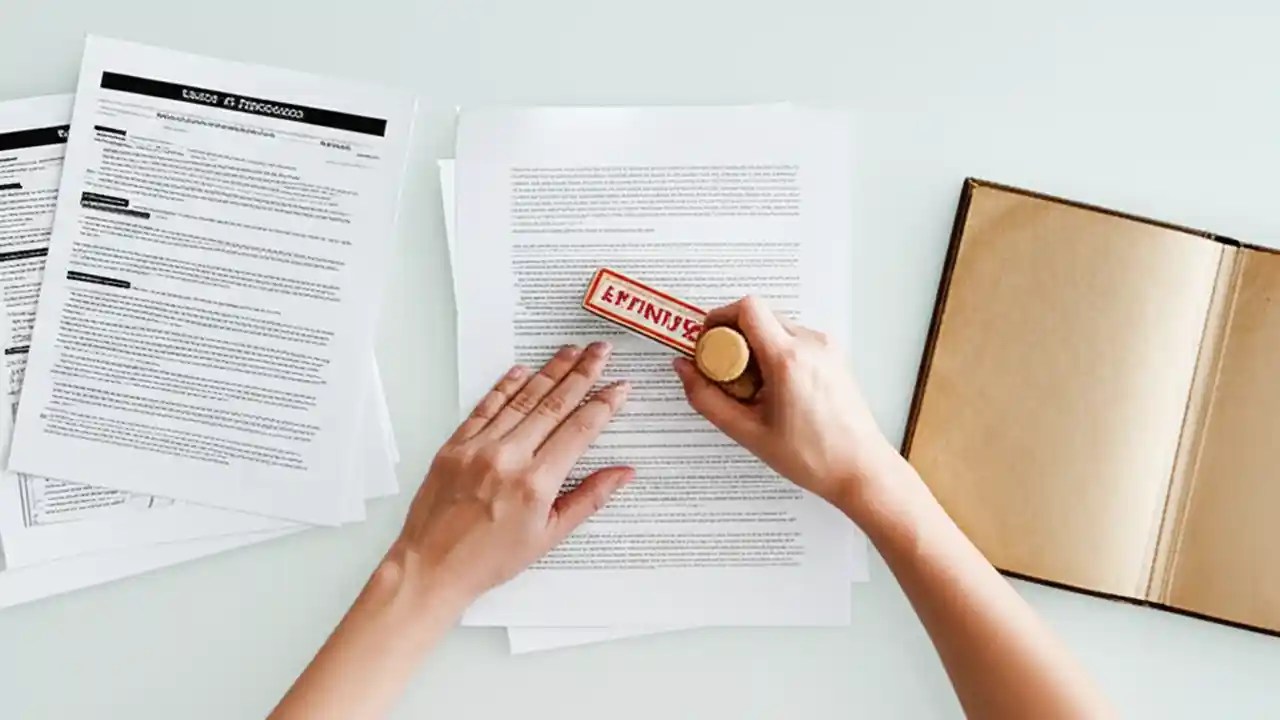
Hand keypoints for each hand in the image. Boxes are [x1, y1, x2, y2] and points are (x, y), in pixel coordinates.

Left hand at [395, 342, 631, 603]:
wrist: (432, 567)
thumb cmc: (490, 559)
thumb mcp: (549, 536)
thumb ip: (588, 498)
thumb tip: (623, 472)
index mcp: (536, 483)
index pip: (579, 431)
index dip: (604, 405)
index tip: (620, 387)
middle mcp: (508, 458)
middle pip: (554, 404)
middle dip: (582, 373)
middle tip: (601, 350)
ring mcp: (478, 448)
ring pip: (522, 399)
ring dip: (550, 371)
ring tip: (571, 351)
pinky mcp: (455, 445)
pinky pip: (485, 407)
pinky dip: (505, 387)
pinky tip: (523, 370)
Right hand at [673, 297, 900, 513]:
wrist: (860, 469)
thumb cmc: (812, 457)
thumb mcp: (748, 432)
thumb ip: (706, 397)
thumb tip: (684, 369)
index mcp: (788, 359)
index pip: (747, 308)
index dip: (719, 319)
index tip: (707, 344)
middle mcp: (811, 344)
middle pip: (759, 315)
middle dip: (734, 338)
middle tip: (724, 373)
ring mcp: (826, 347)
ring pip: (776, 327)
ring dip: (755, 347)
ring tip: (753, 388)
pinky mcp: (833, 355)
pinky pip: (794, 340)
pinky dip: (775, 354)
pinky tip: (774, 389)